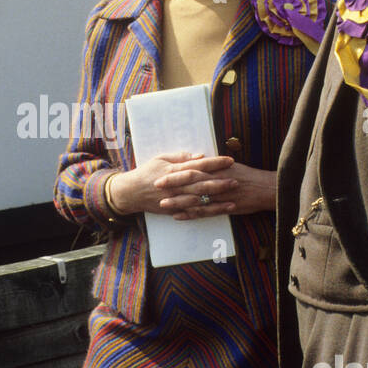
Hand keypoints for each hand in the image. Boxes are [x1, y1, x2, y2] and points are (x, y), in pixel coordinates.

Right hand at [109, 152, 235, 216]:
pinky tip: (219, 211)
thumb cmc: (146, 172)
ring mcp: (175, 199)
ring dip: (216, 200)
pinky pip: (192, 212)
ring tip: (233, 198)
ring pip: (199, 200)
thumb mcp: (160, 158)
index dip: (215, 162)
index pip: (198, 165)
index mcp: (174, 170)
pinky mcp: (174, 209)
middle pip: (201, 183)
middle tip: (237, 180)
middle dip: (220, 182)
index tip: (229, 160)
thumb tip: (199, 155)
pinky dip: (206, 212)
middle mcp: (176, 185)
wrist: (130, 192)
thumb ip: (180, 157)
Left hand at [156, 159, 276, 219]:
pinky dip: (191, 214)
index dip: (176, 171)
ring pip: (196, 198)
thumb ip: (213, 165)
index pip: (193, 168)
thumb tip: (199, 160)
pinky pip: (205, 212)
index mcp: (217, 168)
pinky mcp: (225, 207)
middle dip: (172, 184)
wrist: (266, 188)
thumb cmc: (248, 176)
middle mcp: (217, 180)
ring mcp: (221, 195)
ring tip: (163, 204)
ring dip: (178, 201)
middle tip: (156, 186)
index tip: (161, 172)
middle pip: (191, 181)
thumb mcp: (230, 166)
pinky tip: (179, 216)